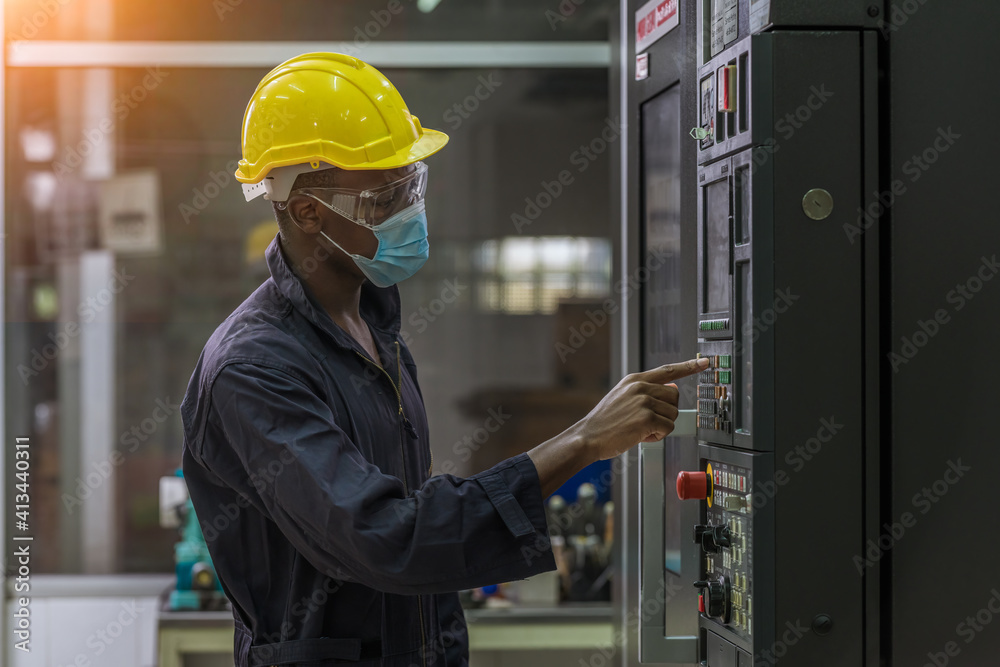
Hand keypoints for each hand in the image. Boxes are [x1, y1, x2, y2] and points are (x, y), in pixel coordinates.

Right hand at [576, 358, 708, 460]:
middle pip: (674, 397)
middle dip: (666, 412)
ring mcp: (643, 401)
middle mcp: (640, 387)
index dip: (689, 366)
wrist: (588, 436)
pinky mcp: (646, 418)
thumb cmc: (605, 422)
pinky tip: (640, 436)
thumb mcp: (622, 398)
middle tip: (648, 421)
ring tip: (639, 429)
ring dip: (661, 426)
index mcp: (634, 380)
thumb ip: (645, 392)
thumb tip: (670, 389)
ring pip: (672, 414)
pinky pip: (667, 428)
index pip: (668, 370)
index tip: (704, 362)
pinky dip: (657, 437)